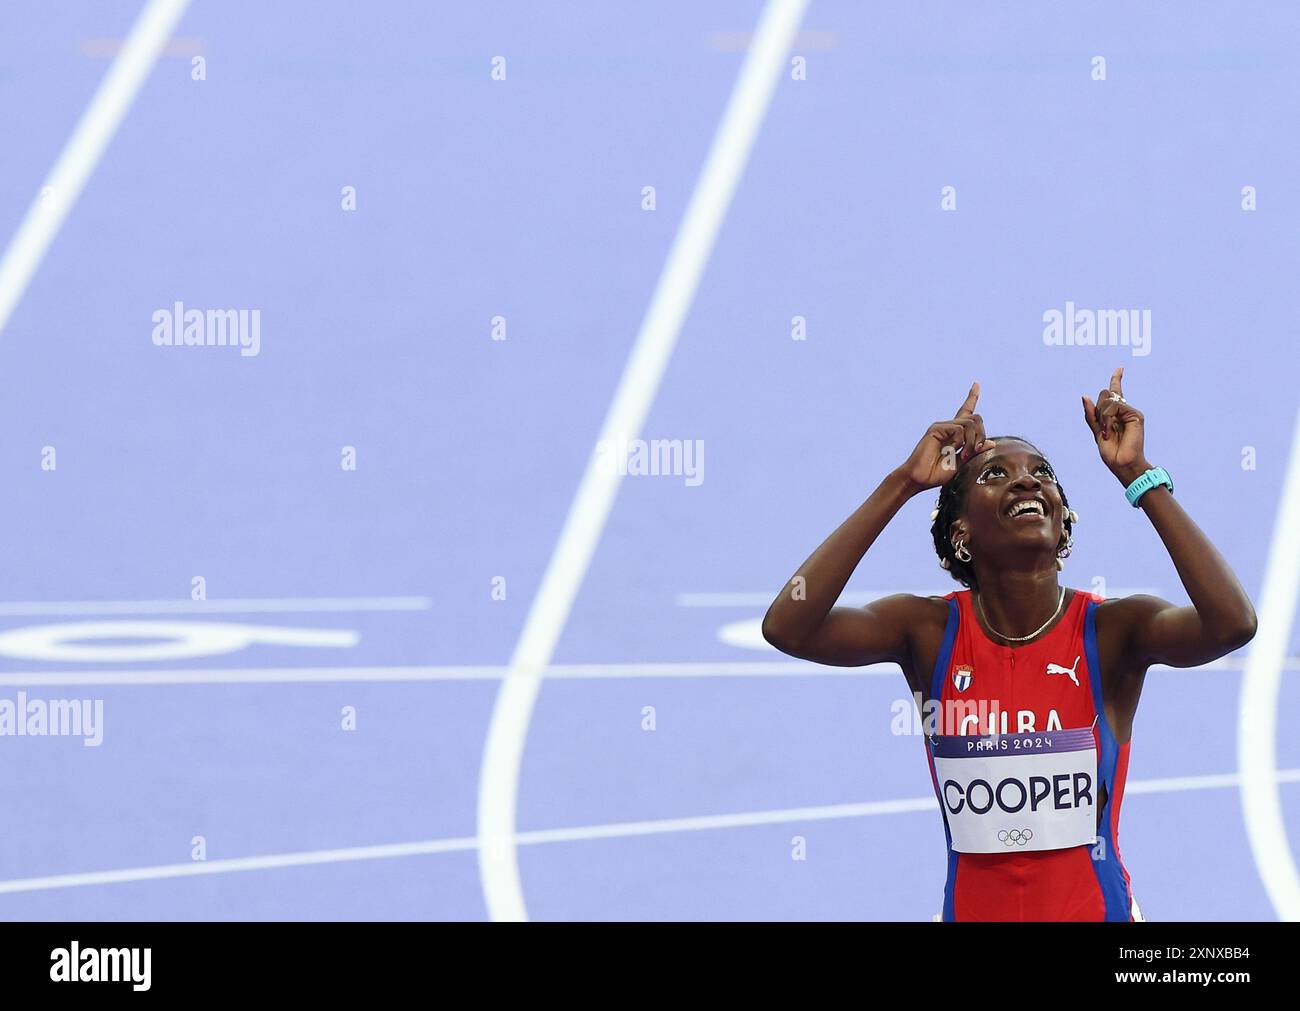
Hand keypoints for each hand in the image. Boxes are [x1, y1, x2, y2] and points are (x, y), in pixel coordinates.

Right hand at [897, 382, 994, 492]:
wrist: (919, 479)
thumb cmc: (936, 473)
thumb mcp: (961, 463)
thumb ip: (975, 452)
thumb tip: (991, 443)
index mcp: (954, 433)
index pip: (965, 411)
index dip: (972, 397)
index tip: (976, 384)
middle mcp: (948, 426)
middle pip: (975, 418)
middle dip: (981, 434)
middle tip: (976, 450)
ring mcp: (942, 426)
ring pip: (970, 423)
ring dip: (973, 441)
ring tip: (963, 455)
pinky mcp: (936, 429)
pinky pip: (959, 429)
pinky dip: (962, 442)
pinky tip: (954, 451)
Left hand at [1081, 367, 1149, 483]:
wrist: (1123, 464)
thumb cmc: (1111, 452)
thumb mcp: (1096, 432)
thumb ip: (1091, 415)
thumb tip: (1084, 396)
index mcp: (1115, 415)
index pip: (1115, 393)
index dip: (1116, 380)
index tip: (1120, 368)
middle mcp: (1125, 411)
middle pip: (1106, 396)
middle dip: (1098, 412)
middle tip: (1104, 432)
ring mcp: (1131, 412)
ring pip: (1108, 402)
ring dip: (1103, 419)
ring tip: (1107, 434)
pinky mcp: (1136, 415)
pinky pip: (1115, 407)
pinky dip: (1108, 419)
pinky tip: (1110, 431)